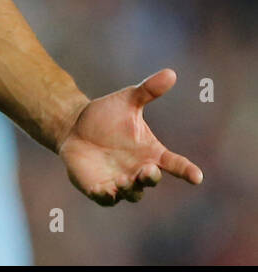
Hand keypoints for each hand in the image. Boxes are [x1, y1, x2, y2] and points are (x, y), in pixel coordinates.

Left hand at [57, 68, 202, 205]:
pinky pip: (106, 199)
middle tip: (147, 170)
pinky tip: (104, 191)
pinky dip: (107, 197)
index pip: (175, 164)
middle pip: (152, 181)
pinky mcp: (99, 187)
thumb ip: (148, 91)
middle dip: (151, 178)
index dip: (187, 171)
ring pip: (131, 193)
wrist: (75, 126)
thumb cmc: (106, 115)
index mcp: (151, 152)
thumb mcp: (127, 101)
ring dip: (129, 189)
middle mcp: (138, 170)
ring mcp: (120, 181)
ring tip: (123, 181)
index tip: (196, 176)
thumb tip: (170, 73)